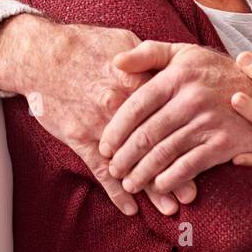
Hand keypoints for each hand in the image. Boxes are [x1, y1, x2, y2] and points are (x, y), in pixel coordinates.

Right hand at [0, 14, 189, 216]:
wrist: (44, 55)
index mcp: (137, 84)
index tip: (207, 155)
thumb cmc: (88, 45)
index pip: (170, 117)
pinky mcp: (80, 139)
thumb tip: (180, 68)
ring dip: (150, 188)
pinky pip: (100, 171)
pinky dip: (115, 191)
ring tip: (170, 208)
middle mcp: (121, 110)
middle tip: (192, 194)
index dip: (189, 138)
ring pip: (131, 164)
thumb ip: (153, 58)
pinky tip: (131, 209)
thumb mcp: (126, 42)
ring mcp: (100, 128)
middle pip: (155, 146)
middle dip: (174, 171)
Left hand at [99, 40, 251, 195]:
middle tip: (114, 170)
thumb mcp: (184, 53)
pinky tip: (158, 186)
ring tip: (131, 183)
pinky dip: (170, 180)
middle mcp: (192, 99)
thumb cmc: (217, 72)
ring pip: (164, 154)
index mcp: (177, 77)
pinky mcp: (224, 144)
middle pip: (147, 135)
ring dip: (142, 173)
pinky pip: (189, 167)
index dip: (115, 131)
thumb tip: (114, 62)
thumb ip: (148, 54)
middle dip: (125, 158)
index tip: (104, 148)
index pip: (136, 107)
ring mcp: (208, 123)